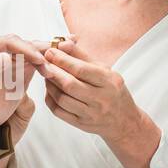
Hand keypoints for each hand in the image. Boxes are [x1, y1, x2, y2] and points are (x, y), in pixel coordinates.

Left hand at [0, 34, 48, 133]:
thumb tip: (2, 58)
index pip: (9, 42)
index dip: (25, 48)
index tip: (37, 59)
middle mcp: (1, 52)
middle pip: (24, 44)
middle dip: (39, 51)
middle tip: (51, 62)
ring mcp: (13, 61)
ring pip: (33, 52)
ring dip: (46, 57)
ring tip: (55, 68)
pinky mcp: (23, 72)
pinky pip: (37, 63)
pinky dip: (47, 64)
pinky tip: (55, 70)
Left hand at [39, 40, 161, 167]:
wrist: (123, 120)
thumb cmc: (112, 90)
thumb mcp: (104, 69)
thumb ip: (82, 56)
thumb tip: (63, 43)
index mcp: (108, 82)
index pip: (81, 70)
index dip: (63, 60)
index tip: (50, 51)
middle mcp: (101, 99)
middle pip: (69, 84)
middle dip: (53, 71)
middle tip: (44, 62)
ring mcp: (90, 114)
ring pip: (62, 99)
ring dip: (50, 85)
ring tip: (47, 75)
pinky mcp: (81, 124)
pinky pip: (59, 112)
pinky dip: (50, 99)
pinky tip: (50, 90)